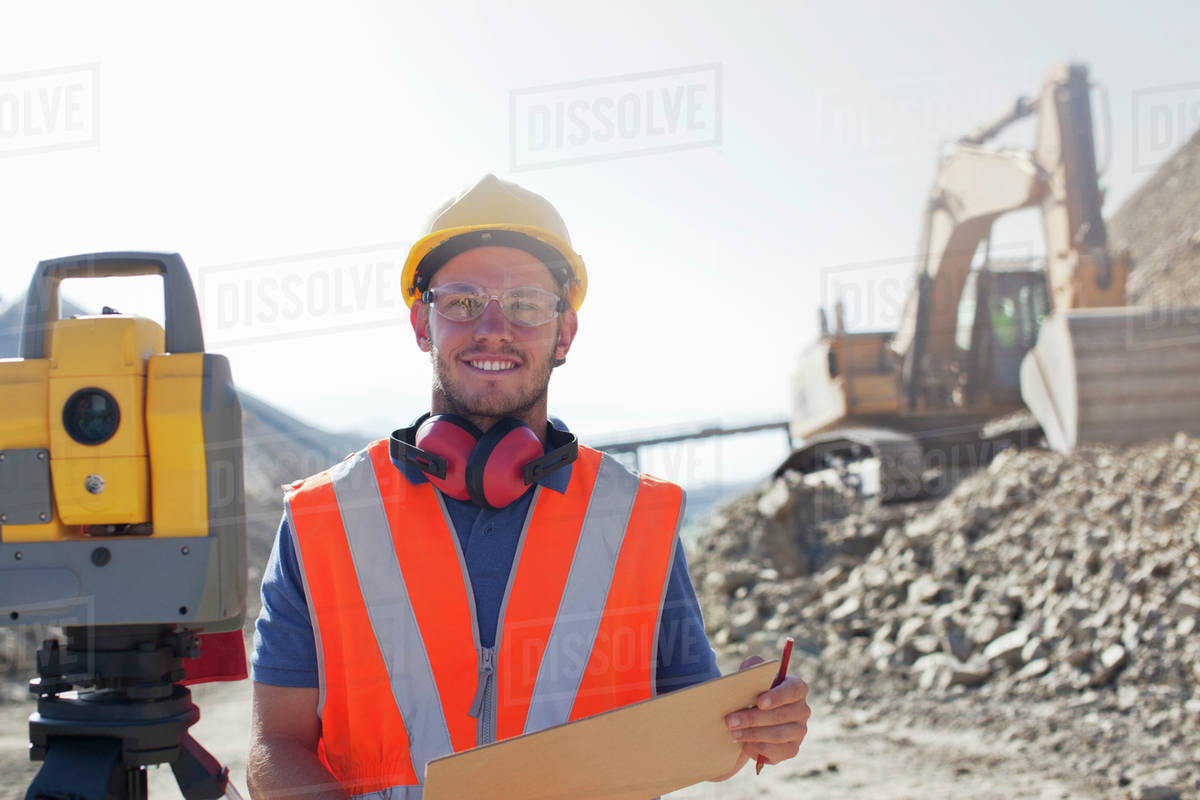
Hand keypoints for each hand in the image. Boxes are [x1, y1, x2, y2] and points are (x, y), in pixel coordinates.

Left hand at [716, 655, 810, 777]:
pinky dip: (758, 748)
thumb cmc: (753, 693)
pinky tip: (744, 743)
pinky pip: (777, 751)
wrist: (752, 719)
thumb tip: (749, 667)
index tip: (759, 702)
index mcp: (797, 688)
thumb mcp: (752, 677)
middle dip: (752, 718)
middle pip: (781, 715)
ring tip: (733, 733)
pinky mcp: (792, 749)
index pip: (794, 690)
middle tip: (730, 720)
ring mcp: (799, 731)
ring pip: (777, 735)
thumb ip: (752, 667)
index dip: (778, 696)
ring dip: (752, 734)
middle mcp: (802, 710)